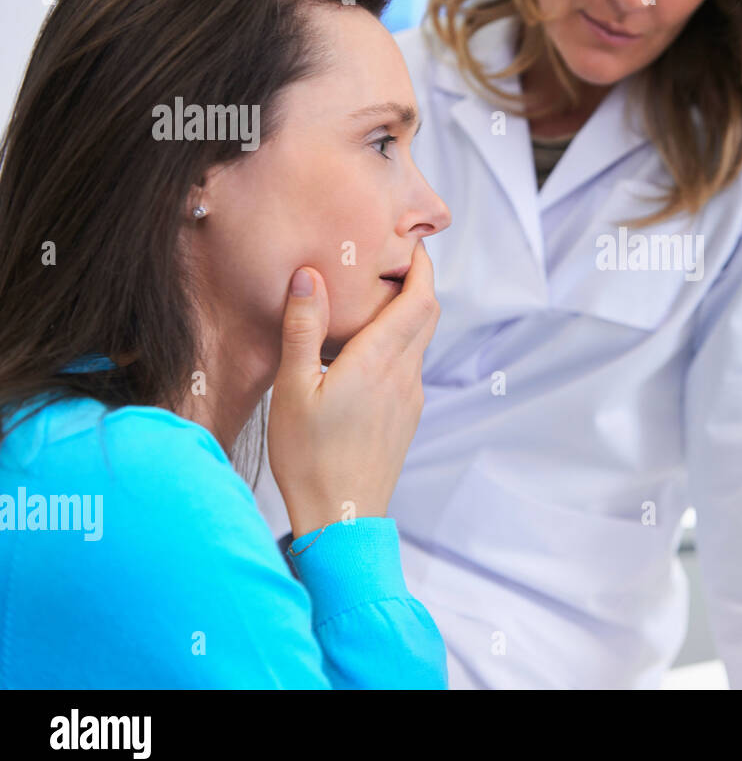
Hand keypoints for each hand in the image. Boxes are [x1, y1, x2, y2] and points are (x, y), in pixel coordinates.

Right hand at [267, 240, 438, 538]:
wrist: (342, 518)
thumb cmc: (311, 457)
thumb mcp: (294, 388)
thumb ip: (303, 328)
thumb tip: (309, 275)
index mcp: (381, 361)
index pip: (420, 298)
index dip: (421, 266)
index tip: (409, 242)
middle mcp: (406, 375)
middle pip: (428, 314)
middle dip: (418, 281)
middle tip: (393, 258)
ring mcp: (411, 397)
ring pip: (420, 341)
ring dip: (408, 312)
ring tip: (375, 296)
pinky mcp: (406, 416)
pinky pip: (411, 366)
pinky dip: (399, 342)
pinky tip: (368, 348)